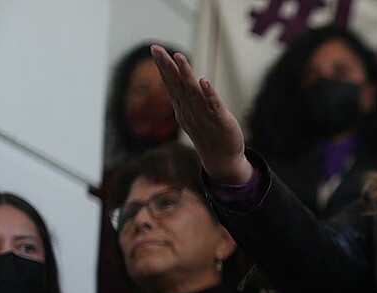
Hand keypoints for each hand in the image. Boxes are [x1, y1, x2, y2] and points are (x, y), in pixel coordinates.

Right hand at [149, 45, 252, 183]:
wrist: (221, 159)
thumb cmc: (207, 134)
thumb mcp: (190, 114)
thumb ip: (183, 97)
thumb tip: (170, 79)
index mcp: (183, 108)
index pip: (171, 84)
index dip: (163, 66)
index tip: (154, 49)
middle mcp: (190, 111)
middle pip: (177, 85)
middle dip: (167, 66)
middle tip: (156, 48)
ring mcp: (204, 116)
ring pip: (193, 92)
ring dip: (186, 74)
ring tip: (178, 57)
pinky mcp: (221, 122)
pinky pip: (214, 106)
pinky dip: (209, 94)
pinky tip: (203, 81)